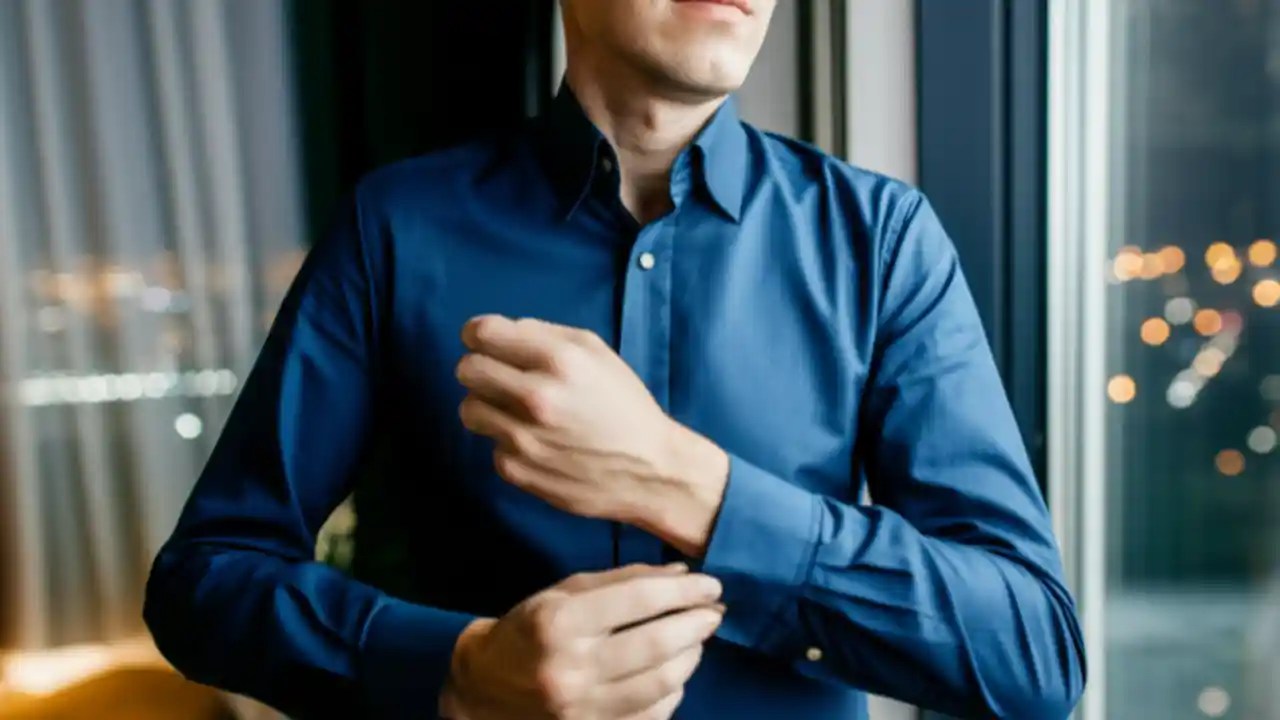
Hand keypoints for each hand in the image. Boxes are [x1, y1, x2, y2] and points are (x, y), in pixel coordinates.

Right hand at [439, 563, 724, 719]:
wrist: (483, 690)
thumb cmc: (528, 631)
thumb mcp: (564, 593)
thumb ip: (623, 581)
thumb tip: (683, 575)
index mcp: (560, 623)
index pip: (638, 600)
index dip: (684, 592)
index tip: (712, 586)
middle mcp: (571, 669)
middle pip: (656, 645)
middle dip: (696, 624)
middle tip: (714, 613)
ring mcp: (582, 710)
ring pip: (661, 684)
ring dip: (690, 658)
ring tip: (695, 642)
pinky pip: (652, 715)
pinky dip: (672, 693)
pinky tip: (673, 676)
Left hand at [455, 315, 728, 555]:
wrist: (649, 471)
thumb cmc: (624, 406)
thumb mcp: (597, 354)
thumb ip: (545, 334)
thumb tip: (500, 331)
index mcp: (559, 361)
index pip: (482, 334)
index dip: (477, 335)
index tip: (482, 342)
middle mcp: (537, 397)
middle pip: (466, 369)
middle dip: (479, 368)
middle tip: (499, 377)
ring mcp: (524, 438)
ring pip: (469, 409)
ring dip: (487, 406)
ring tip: (515, 411)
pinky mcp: (517, 470)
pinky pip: (491, 446)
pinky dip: (508, 443)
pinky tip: (537, 443)